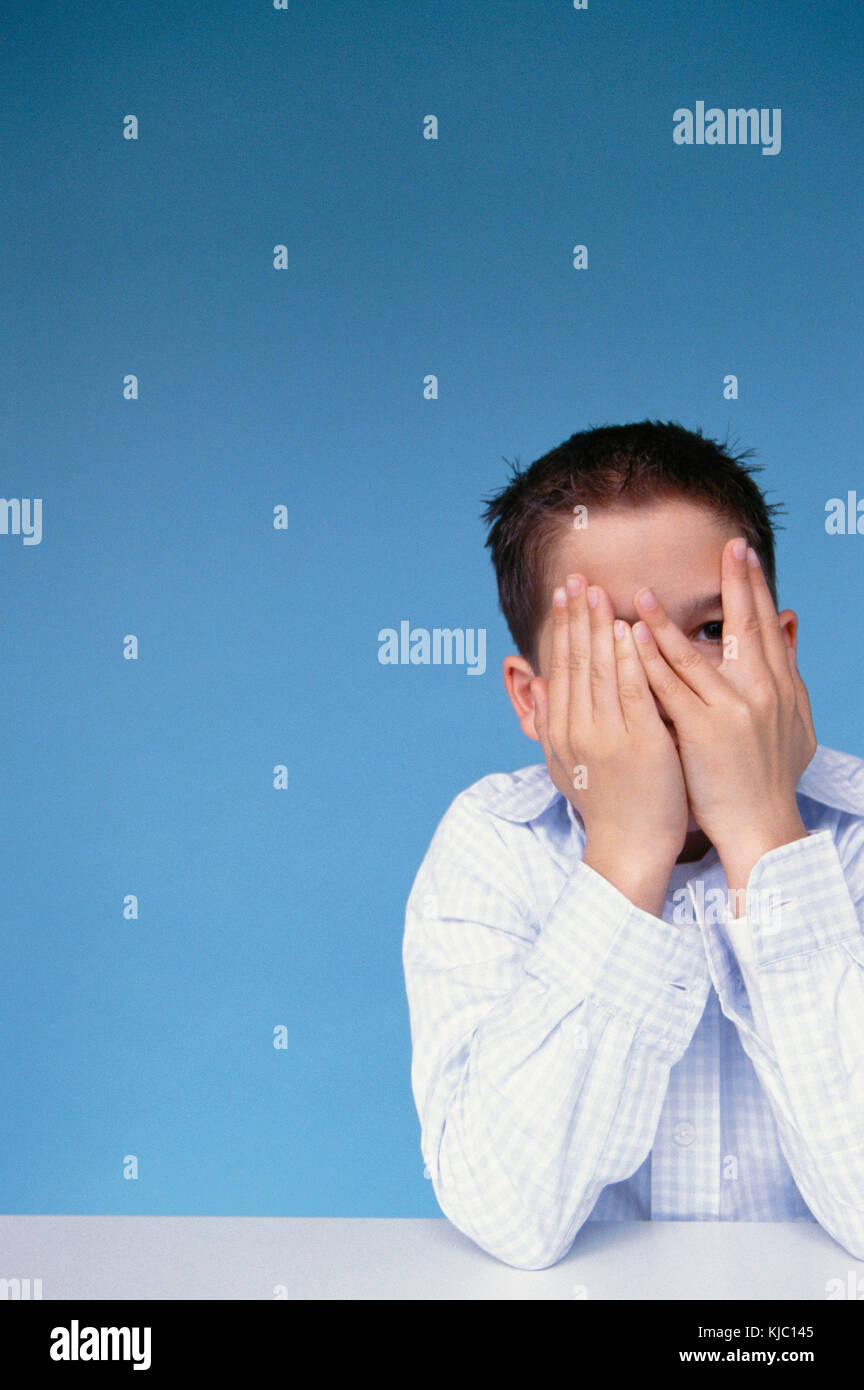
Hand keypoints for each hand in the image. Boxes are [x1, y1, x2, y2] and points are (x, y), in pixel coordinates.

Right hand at [531, 573, 689, 872]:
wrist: (629, 849)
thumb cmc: (606, 806)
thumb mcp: (565, 764)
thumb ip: (552, 723)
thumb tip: (539, 683)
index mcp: (562, 731)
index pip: (561, 668)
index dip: (563, 629)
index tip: (565, 595)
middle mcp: (577, 730)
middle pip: (576, 662)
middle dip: (577, 617)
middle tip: (578, 579)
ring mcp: (607, 736)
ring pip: (601, 670)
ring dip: (599, 627)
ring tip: (600, 592)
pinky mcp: (639, 744)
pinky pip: (632, 692)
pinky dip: (630, 659)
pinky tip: (630, 630)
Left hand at [629, 538, 816, 873]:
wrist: (762, 827)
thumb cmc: (770, 778)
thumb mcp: (792, 723)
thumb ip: (787, 672)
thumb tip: (787, 625)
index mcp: (779, 688)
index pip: (765, 626)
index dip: (754, 586)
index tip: (741, 552)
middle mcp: (760, 693)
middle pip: (745, 628)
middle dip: (735, 584)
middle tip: (724, 546)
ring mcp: (731, 711)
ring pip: (693, 656)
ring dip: (666, 620)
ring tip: (641, 591)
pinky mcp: (703, 732)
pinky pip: (670, 689)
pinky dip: (650, 660)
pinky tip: (632, 637)